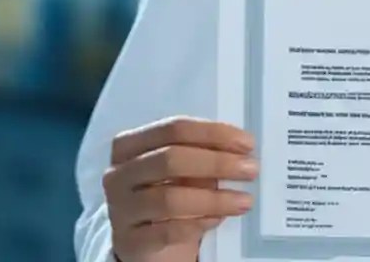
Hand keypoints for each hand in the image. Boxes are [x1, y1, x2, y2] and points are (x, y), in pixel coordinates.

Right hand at [104, 117, 258, 261]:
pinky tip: (218, 220)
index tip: (247, 143)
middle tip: (251, 169)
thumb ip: (204, 154)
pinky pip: (167, 231)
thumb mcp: (184, 169)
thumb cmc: (171, 191)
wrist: (147, 241)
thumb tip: (242, 151)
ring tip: (244, 200)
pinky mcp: (129, 241)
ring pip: (169, 198)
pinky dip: (198, 224)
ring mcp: (120, 209)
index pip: (174, 129)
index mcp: (130, 145)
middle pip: (170, 159)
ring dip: (214, 198)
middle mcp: (118, 174)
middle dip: (217, 162)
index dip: (213, 133)